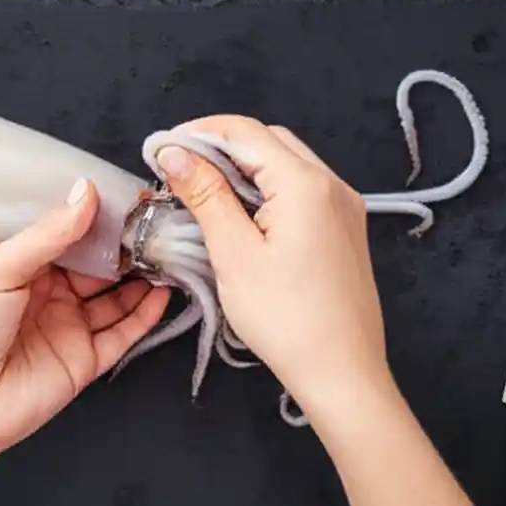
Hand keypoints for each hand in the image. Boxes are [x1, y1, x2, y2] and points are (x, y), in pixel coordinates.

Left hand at [0, 178, 169, 474]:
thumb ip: (47, 234)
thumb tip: (86, 193)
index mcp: (19, 265)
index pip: (67, 233)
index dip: (97, 217)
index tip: (130, 197)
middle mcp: (47, 293)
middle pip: (97, 264)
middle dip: (126, 246)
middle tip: (157, 223)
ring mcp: (68, 327)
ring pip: (116, 297)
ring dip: (141, 277)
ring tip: (169, 252)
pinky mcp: (85, 361)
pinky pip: (123, 334)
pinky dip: (145, 314)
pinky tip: (163, 292)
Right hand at [153, 115, 390, 425]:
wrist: (343, 373)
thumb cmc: (286, 319)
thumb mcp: (234, 254)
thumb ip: (205, 195)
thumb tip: (174, 152)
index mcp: (305, 184)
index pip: (245, 132)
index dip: (198, 132)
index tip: (160, 149)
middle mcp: (332, 184)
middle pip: (269, 140)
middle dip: (220, 145)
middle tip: (177, 170)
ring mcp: (344, 206)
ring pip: (287, 163)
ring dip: (244, 166)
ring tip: (202, 191)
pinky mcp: (345, 228)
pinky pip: (302, 189)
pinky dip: (267, 188)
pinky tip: (241, 213)